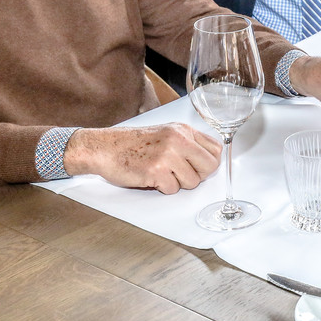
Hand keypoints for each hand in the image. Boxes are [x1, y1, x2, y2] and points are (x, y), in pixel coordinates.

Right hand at [62, 122, 221, 193]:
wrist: (104, 147)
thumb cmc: (133, 144)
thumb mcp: (165, 134)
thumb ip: (187, 143)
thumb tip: (209, 161)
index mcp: (182, 130)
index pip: (216, 149)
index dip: (209, 163)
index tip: (198, 167)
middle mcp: (178, 139)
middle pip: (210, 167)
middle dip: (198, 176)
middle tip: (181, 174)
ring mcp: (167, 155)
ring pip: (192, 182)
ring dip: (178, 184)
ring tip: (162, 174)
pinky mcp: (156, 171)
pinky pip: (173, 189)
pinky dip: (162, 188)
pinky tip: (151, 177)